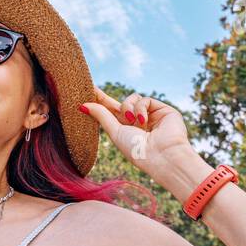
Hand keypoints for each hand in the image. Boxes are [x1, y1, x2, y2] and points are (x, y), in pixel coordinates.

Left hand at [80, 87, 210, 200]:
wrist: (162, 155)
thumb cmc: (137, 150)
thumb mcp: (115, 132)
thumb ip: (101, 116)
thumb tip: (82, 105)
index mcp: (126, 130)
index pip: (111, 112)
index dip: (100, 102)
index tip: (87, 91)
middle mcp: (138, 122)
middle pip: (120, 104)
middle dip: (105, 100)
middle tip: (91, 90)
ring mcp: (151, 115)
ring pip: (132, 99)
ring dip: (128, 108)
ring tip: (132, 122)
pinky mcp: (163, 110)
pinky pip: (145, 100)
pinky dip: (141, 108)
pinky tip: (143, 121)